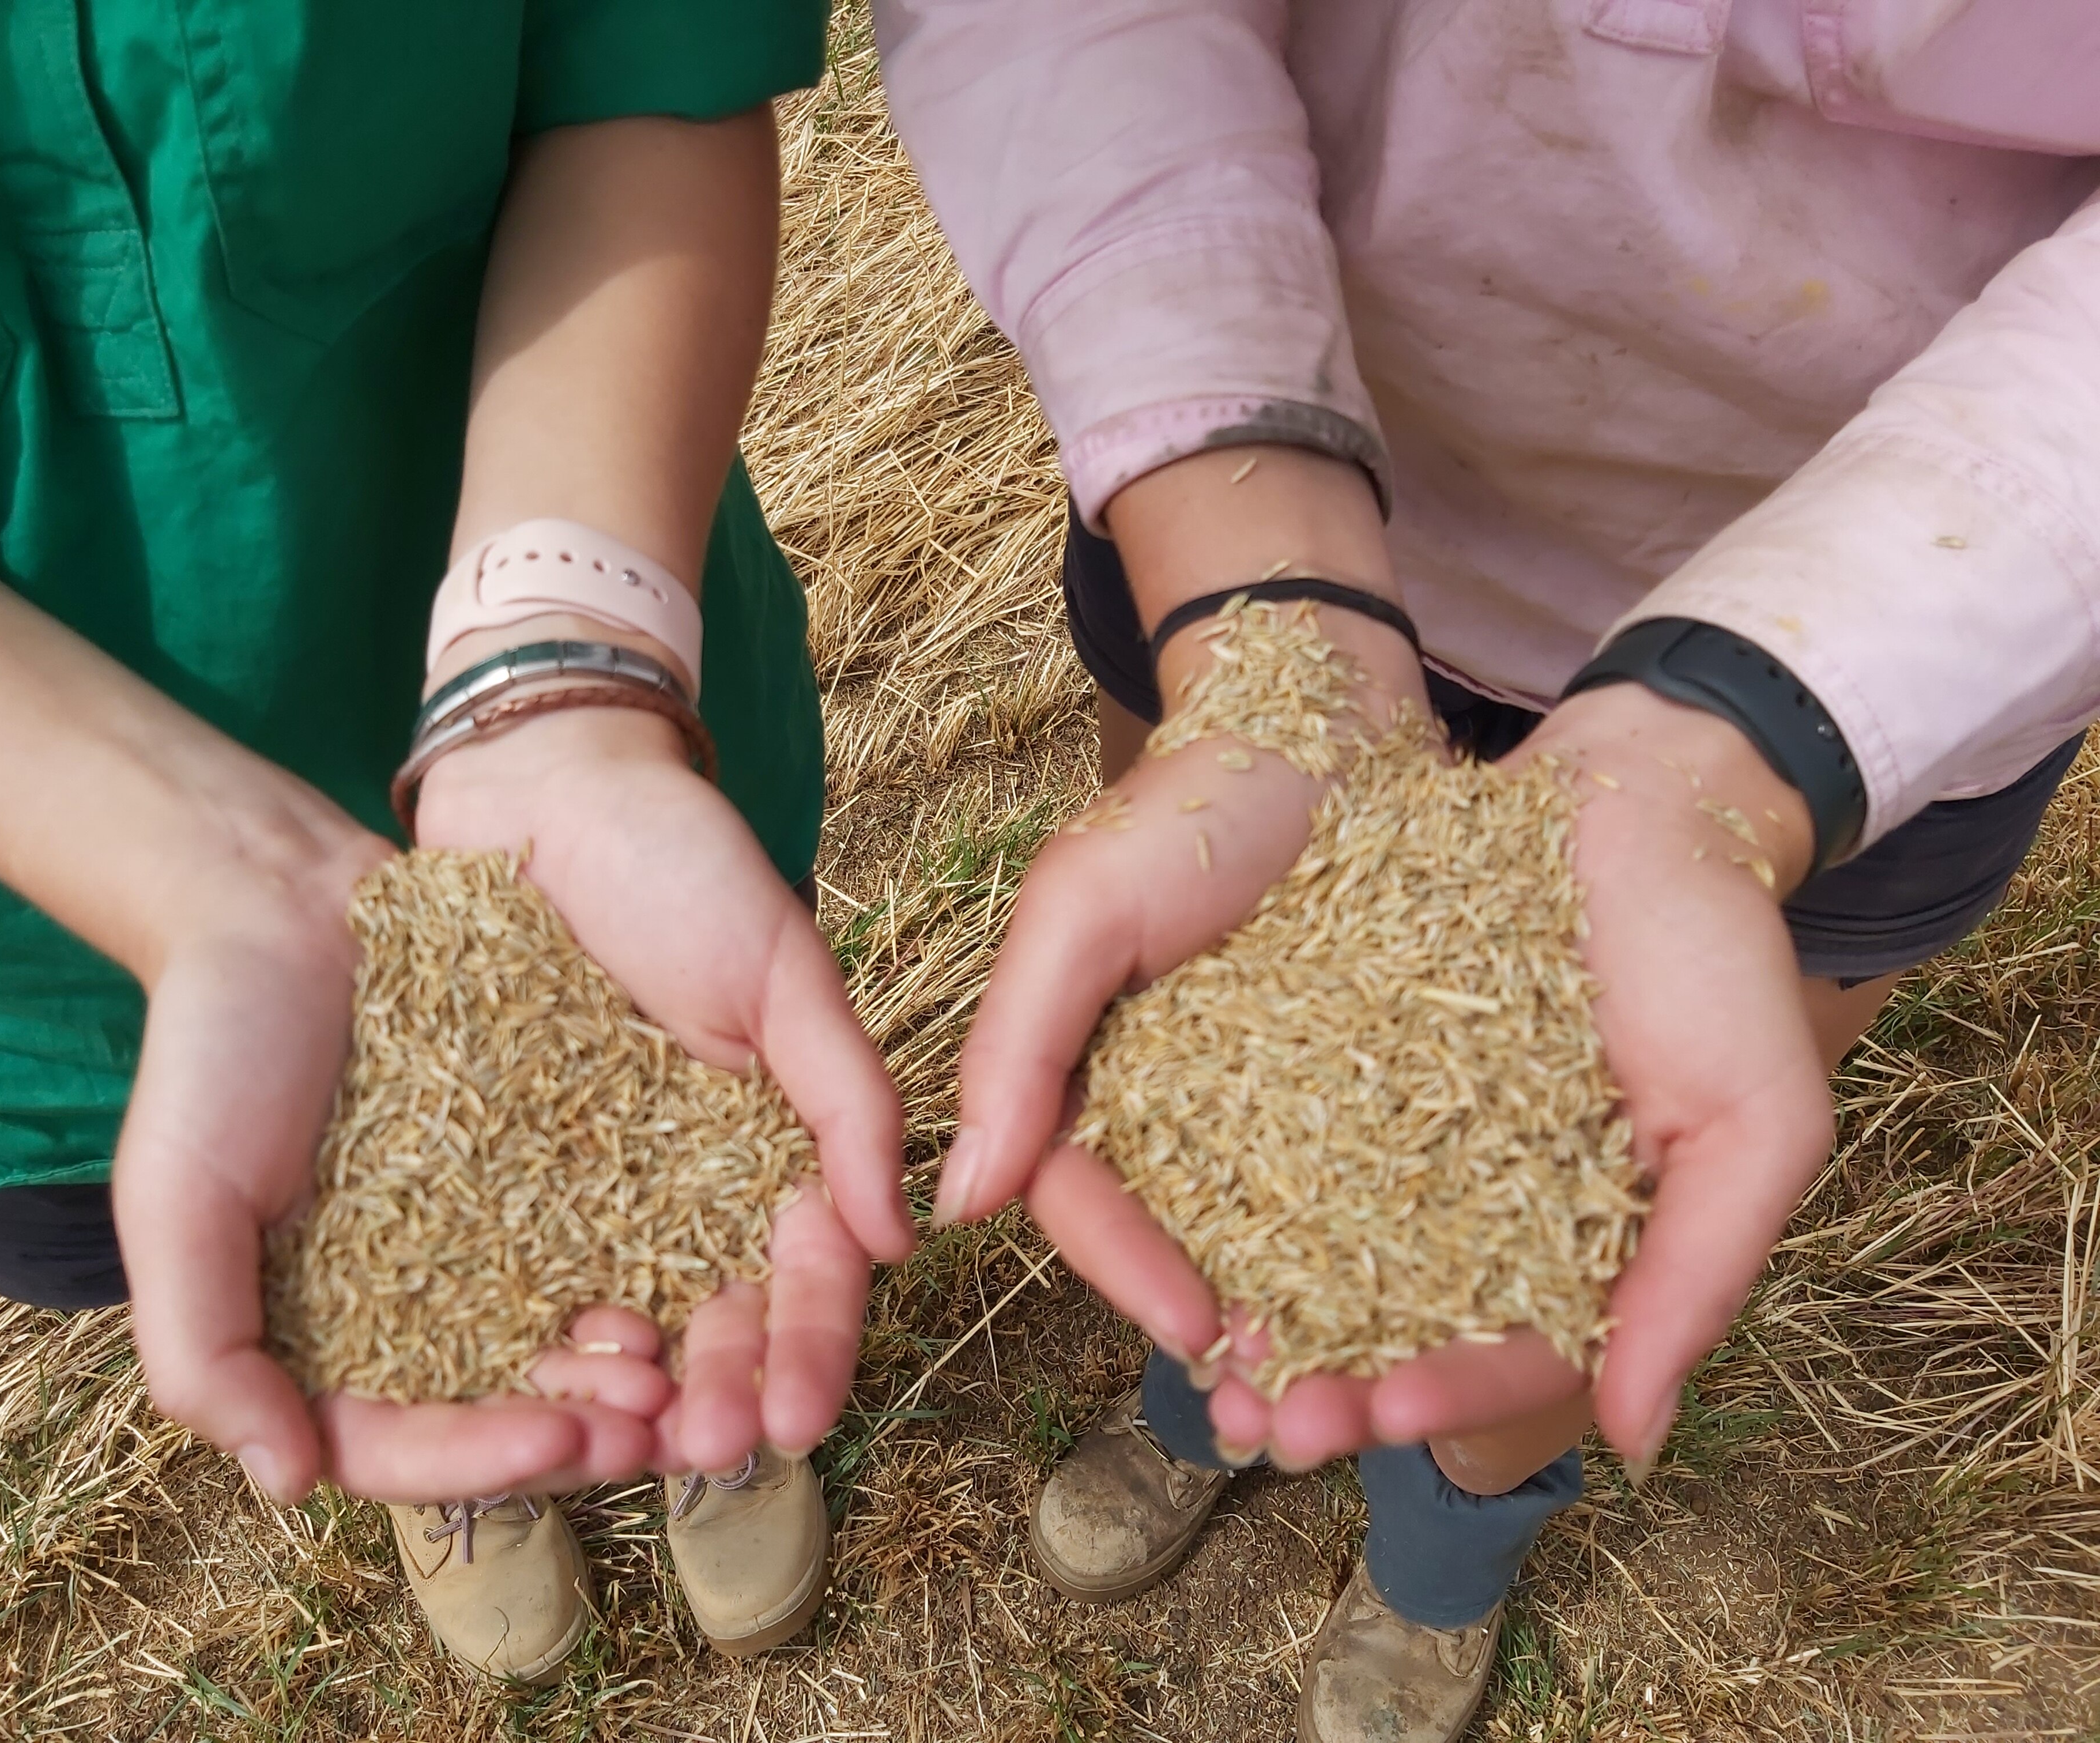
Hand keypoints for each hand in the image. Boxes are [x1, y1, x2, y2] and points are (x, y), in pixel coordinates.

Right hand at [113, 830, 674, 1505]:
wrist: (282, 914)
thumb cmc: (210, 1055)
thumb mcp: (176, 1202)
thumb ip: (204, 1348)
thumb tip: (284, 1483)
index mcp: (313, 1343)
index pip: (396, 1447)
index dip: (474, 1464)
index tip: (550, 1443)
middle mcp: (407, 1312)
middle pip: (495, 1412)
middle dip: (575, 1430)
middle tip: (651, 1425)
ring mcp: (478, 1245)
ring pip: (558, 1341)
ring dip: (623, 1372)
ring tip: (679, 1366)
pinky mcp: (537, 1176)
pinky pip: (595, 1243)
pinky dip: (638, 1273)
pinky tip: (685, 1279)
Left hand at [414, 703, 913, 1475]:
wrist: (541, 786)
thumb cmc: (681, 863)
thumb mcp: (786, 972)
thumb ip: (847, 1097)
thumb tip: (900, 1235)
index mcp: (770, 1144)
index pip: (806, 1270)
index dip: (808, 1348)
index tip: (796, 1418)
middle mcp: (682, 1182)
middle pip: (713, 1314)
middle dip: (718, 1390)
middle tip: (703, 1450)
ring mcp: (585, 1180)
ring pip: (619, 1310)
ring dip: (627, 1387)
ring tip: (620, 1443)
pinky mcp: (491, 1163)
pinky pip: (512, 1264)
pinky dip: (526, 1329)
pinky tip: (524, 1384)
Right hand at [934, 598, 1433, 1431]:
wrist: (1326, 721)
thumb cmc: (1185, 804)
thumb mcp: (1078, 911)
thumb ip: (1013, 1048)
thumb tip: (951, 1204)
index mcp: (1095, 1078)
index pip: (1090, 1203)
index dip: (1132, 1277)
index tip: (1198, 1333)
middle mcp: (1184, 1108)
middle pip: (1193, 1246)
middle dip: (1235, 1339)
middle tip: (1285, 1419)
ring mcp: (1283, 1102)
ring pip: (1291, 1239)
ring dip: (1320, 1327)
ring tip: (1367, 1398)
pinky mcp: (1378, 1085)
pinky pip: (1387, 1186)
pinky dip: (1406, 1255)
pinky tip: (1446, 1313)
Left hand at [1190, 686, 1829, 1470]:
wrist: (1644, 804)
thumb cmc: (1720, 964)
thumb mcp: (1754, 1122)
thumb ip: (1699, 1274)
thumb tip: (1635, 1439)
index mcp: (1570, 1247)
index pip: (1508, 1352)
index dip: (1447, 1390)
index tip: (1382, 1411)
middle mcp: (1473, 1206)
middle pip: (1395, 1323)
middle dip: (1330, 1382)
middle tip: (1264, 1426)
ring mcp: (1398, 1132)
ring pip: (1321, 1250)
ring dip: (1263, 1314)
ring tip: (1210, 1359)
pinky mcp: (1334, 1055)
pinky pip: (1274, 1134)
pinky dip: (1230, 1188)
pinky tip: (1175, 1228)